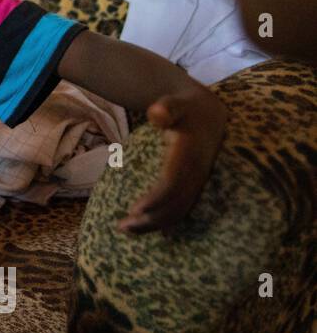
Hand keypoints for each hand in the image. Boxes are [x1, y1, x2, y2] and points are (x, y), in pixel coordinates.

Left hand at [119, 89, 227, 232]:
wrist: (210, 113)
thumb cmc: (186, 107)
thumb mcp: (175, 102)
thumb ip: (166, 107)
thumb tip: (157, 112)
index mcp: (190, 155)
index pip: (173, 182)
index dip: (156, 198)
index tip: (135, 210)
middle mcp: (197, 172)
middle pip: (175, 203)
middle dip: (151, 218)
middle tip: (122, 227)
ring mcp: (198, 181)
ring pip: (179, 210)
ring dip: (155, 223)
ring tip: (127, 229)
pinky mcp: (196, 186)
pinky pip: (183, 208)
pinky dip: (166, 221)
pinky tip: (148, 230)